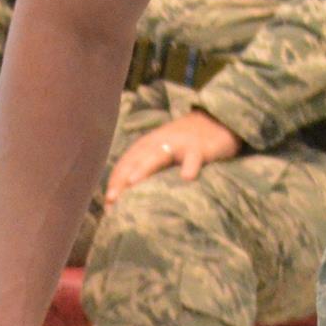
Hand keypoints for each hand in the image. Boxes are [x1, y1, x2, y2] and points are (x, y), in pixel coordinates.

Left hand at [101, 112, 241, 205]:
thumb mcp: (164, 155)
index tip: (107, 205)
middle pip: (135, 160)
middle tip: (111, 199)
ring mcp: (178, 144)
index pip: (125, 163)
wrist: (217, 121)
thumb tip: (131, 200)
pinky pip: (193, 157)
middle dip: (121, 178)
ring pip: (158, 155)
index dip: (114, 182)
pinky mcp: (199, 147)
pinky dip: (190, 165)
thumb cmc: (186, 145)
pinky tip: (187, 177)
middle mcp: (158, 143)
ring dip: (144, 167)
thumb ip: (149, 171)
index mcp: (147, 146)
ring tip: (133, 182)